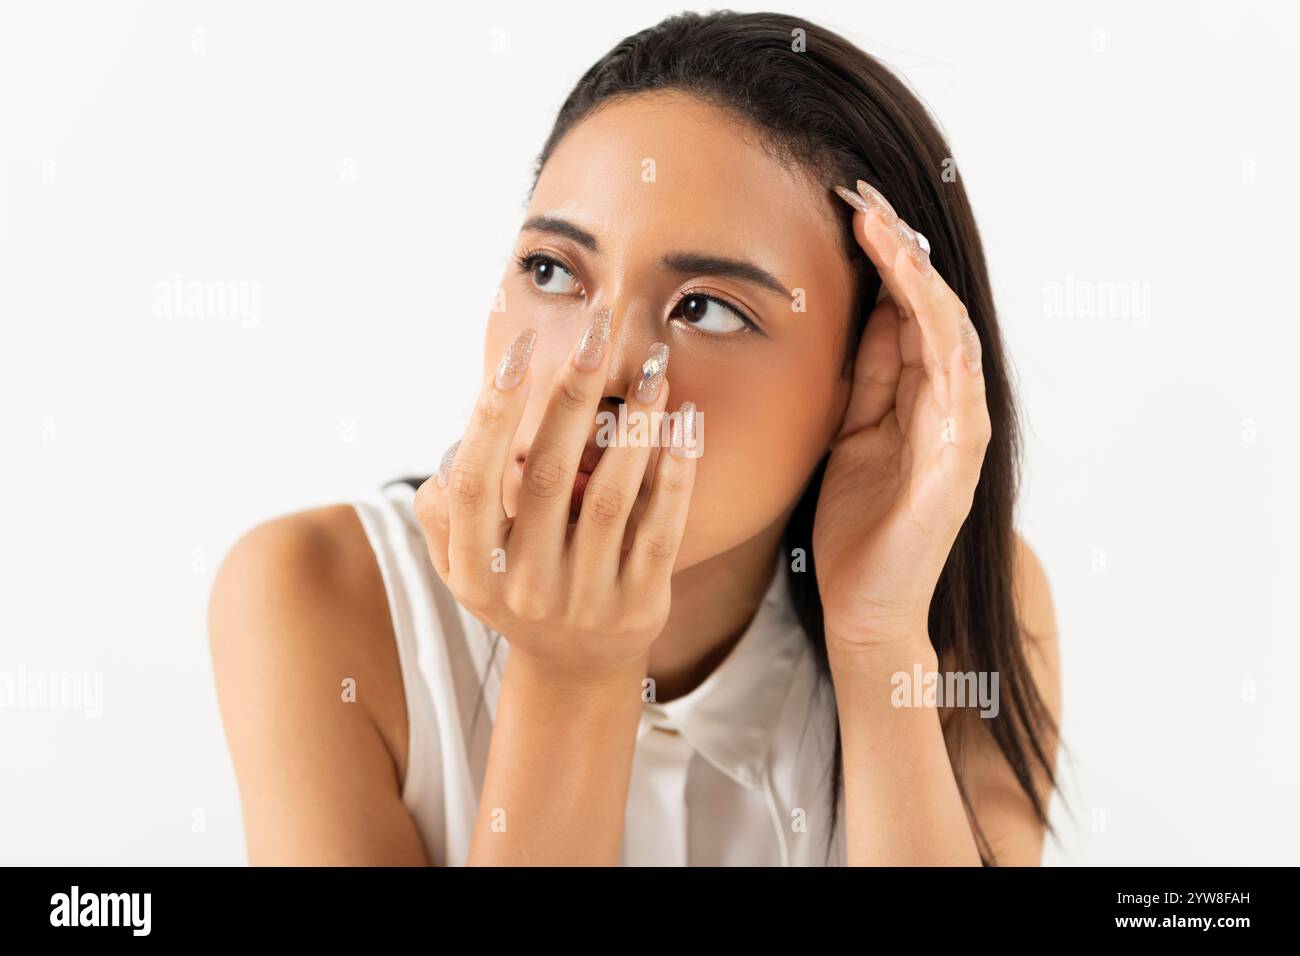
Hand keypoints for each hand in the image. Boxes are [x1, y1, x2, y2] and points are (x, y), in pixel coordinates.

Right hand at [413, 308, 698, 683]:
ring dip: (633, 427)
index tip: (523, 348)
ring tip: (653, 371)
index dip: (494, 412)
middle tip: (598, 331)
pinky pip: (660, 530)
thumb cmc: (515, 588)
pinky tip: (685, 426)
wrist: (574, 670)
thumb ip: (445, 505)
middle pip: (545, 475)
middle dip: (572, 394)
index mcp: (473, 566)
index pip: (473, 479)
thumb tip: (462, 434)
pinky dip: (675, 476)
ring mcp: (584, 599)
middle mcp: (523, 585)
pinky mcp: (639, 605)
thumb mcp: (463, 563)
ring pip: (609, 499)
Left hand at [816, 182, 989, 655]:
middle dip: (900, 251)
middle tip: (864, 196)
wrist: (864, 607)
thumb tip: (868, 310)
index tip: (847, 206)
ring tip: (889, 235)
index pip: (905, 308)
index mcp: (916, 396)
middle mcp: (946, 405)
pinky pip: (959, 401)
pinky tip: (932, 313)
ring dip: (920, 285)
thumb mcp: (848, 433)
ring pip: (949, 340)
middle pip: (930, 309)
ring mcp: (957, 435)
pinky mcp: (956, 470)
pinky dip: (950, 354)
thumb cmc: (855, 526)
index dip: (882, 256)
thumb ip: (864, 377)